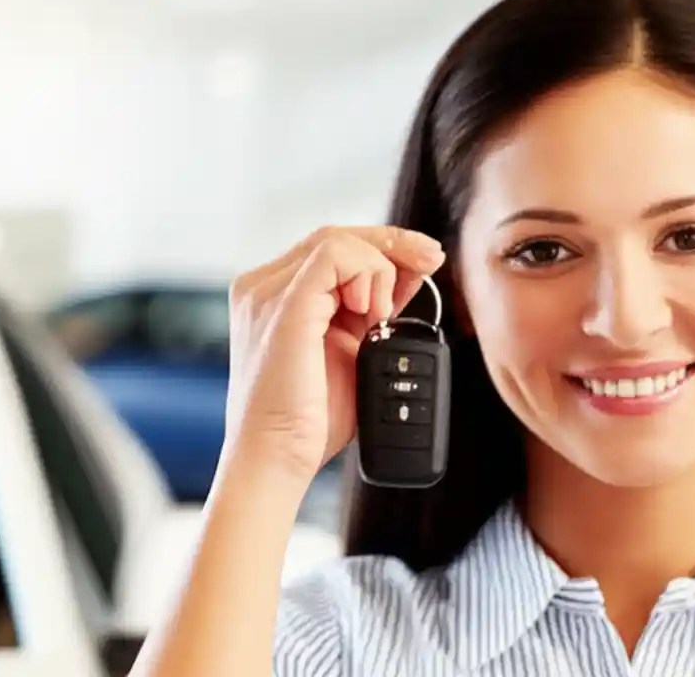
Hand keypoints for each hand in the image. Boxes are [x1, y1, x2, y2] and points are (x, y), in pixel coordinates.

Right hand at [222, 225, 445, 481]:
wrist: (277, 459)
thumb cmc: (308, 421)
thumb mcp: (353, 352)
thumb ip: (373, 312)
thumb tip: (410, 275)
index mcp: (272, 297)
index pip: (330, 250)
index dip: (381, 251)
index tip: (423, 265)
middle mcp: (262, 287)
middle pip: (334, 236)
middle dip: (393, 243)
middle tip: (432, 259)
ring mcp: (267, 293)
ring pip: (336, 239)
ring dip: (379, 268)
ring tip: (382, 316)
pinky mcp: (283, 305)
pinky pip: (333, 255)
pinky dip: (366, 275)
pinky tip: (372, 313)